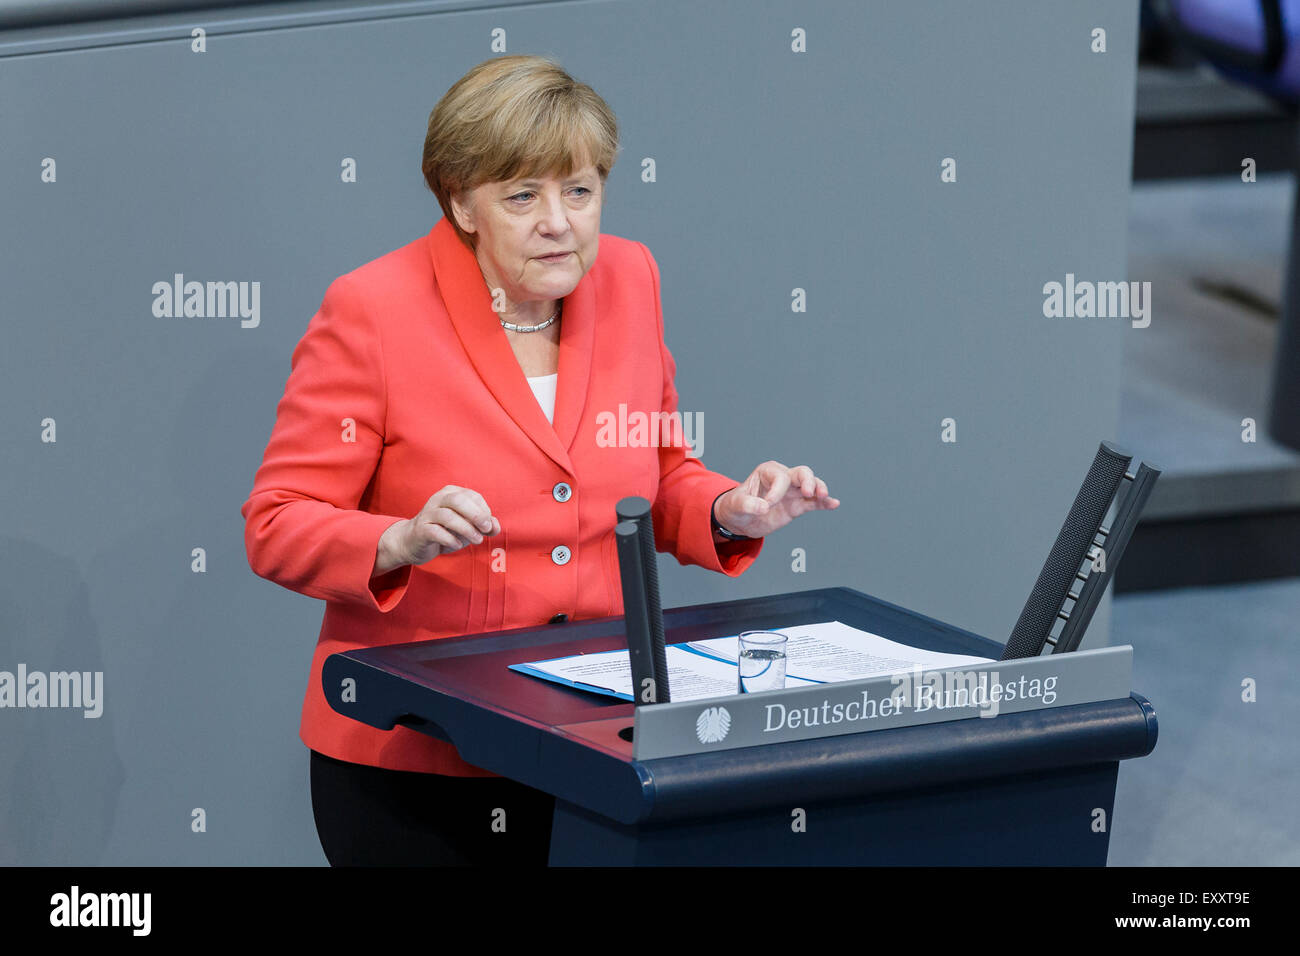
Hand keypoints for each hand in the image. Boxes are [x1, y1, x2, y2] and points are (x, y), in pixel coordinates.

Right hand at [392, 485, 499, 567]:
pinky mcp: (421, 529)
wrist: (413, 542)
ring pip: (447, 516)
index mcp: (451, 493)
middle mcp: (438, 499)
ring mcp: (428, 513)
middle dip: (476, 515)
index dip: (485, 511)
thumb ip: (484, 525)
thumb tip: (495, 527)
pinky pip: (436, 532)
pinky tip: (457, 545)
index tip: (489, 526)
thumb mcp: (467, 527)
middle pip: (458, 500)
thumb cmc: (444, 531)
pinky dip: (450, 539)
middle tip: (486, 529)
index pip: (473, 496)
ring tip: (477, 540)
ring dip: (466, 529)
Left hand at [714, 462, 839, 538]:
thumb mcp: (735, 505)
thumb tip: (763, 507)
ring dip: (819, 490)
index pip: (780, 477)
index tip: (767, 505)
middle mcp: (782, 479)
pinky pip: (813, 503)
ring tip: (824, 497)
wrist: (739, 521)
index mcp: (767, 472)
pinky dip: (823, 503)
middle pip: (802, 473)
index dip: (777, 491)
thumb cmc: (735, 507)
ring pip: (811, 486)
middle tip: (809, 492)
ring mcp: (791, 492)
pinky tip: (833, 504)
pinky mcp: (796, 506)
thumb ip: (747, 504)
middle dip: (808, 480)